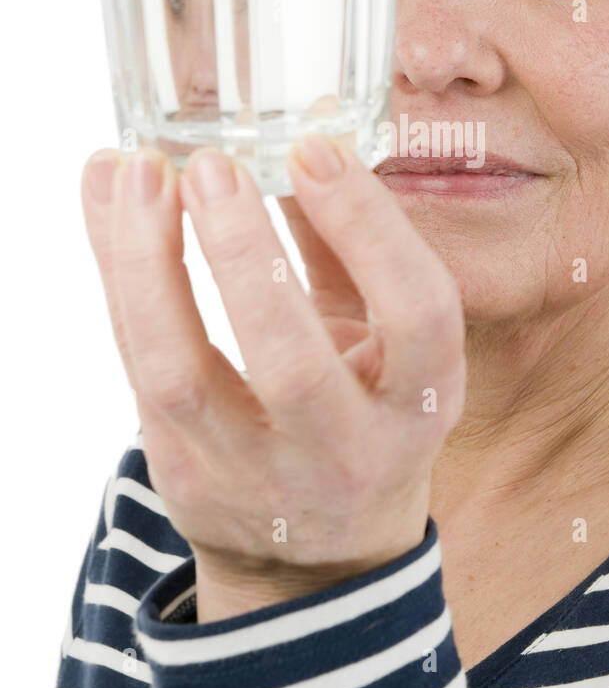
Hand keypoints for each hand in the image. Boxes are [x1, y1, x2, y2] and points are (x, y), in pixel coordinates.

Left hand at [80, 137, 465, 621]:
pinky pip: (136, 370)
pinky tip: (107, 205)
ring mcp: (257, 475)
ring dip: (148, 265)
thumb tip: (305, 129)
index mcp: (422, 403)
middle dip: (244, 252)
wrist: (319, 558)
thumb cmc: (358, 413)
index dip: (368, 228)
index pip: (418, 315)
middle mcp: (349, 451)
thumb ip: (344, 245)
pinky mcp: (184, 476)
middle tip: (208, 163)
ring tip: (135, 173)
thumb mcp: (377, 340)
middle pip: (292, 363)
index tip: (313, 148)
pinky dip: (116, 278)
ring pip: (183, 375)